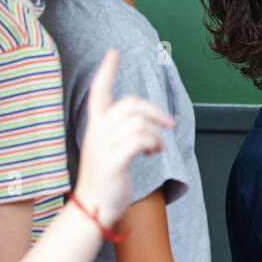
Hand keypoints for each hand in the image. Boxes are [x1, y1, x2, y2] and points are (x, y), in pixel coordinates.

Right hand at [74, 49, 175, 227]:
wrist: (91, 209)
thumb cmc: (105, 180)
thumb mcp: (109, 150)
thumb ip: (121, 132)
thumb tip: (148, 124)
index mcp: (95, 126)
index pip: (98, 91)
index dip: (106, 71)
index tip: (113, 52)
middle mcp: (96, 132)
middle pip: (130, 104)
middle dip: (155, 111)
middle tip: (169, 124)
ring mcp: (103, 146)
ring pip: (138, 122)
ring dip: (156, 133)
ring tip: (157, 147)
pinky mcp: (113, 161)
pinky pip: (139, 139)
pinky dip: (153, 143)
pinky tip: (154, 152)